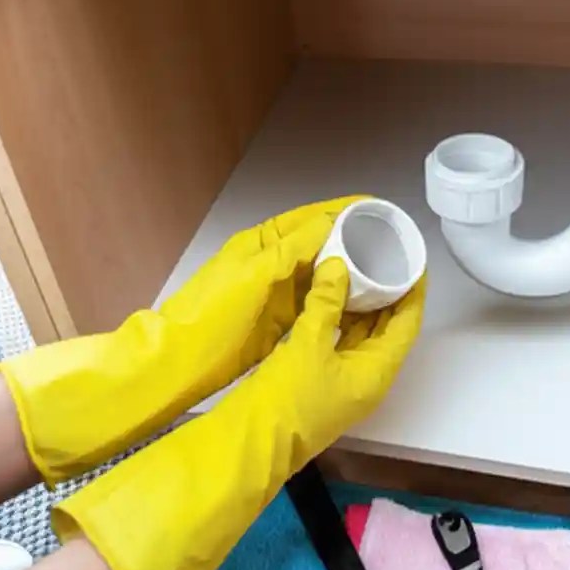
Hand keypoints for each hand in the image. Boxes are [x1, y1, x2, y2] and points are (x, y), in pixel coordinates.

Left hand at [0, 196, 363, 484]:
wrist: (179, 362)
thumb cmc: (210, 317)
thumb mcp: (252, 277)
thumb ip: (290, 251)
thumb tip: (329, 223)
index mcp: (260, 243)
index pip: (309, 218)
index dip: (342, 209)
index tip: (377, 206)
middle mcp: (270, 262)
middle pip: (318, 243)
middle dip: (352, 238)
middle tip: (390, 239)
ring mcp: (274, 291)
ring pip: (319, 273)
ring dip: (348, 269)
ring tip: (385, 267)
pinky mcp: (279, 319)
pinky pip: (315, 301)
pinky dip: (337, 298)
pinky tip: (360, 301)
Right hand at [51, 260, 425, 569]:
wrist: (252, 442)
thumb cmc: (288, 398)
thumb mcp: (308, 344)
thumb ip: (325, 302)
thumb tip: (338, 265)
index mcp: (376, 372)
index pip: (407, 324)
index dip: (414, 292)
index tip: (415, 261)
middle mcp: (367, 378)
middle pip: (389, 329)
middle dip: (390, 294)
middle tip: (386, 257)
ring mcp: (345, 382)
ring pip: (363, 335)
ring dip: (364, 305)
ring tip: (360, 267)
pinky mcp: (323, 382)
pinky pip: (342, 342)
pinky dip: (341, 318)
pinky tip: (331, 295)